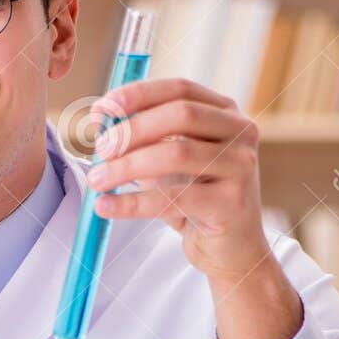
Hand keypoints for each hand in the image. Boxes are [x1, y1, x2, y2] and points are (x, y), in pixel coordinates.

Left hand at [84, 77, 301, 338]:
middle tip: (100, 149)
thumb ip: (145, 138)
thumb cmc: (196, 199)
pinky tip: (106, 207)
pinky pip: (173, 197)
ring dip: (128, 166)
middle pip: (180, 115)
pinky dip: (133, 202)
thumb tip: (101, 119)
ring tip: (97, 180)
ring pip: (176, 154)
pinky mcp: (231, 203)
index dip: (138, 94)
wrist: (231, 250)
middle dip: (133, 129)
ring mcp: (241, 166)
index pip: (180, 89)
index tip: (102, 108)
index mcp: (225, 113)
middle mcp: (240, 133)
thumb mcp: (170, 162)